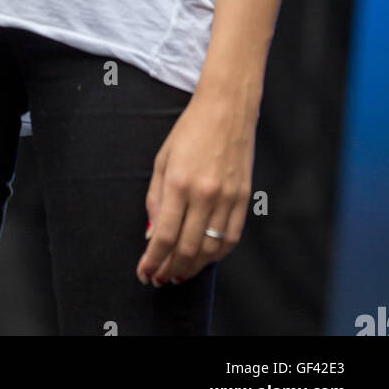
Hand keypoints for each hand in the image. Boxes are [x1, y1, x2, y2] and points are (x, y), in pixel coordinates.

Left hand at [135, 87, 256, 285]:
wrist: (227, 109)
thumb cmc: (190, 131)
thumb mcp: (162, 160)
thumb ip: (156, 199)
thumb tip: (152, 235)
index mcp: (179, 183)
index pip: (163, 236)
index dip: (152, 260)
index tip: (144, 272)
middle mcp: (204, 195)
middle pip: (186, 249)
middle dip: (169, 270)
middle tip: (159, 279)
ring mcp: (227, 199)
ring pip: (209, 250)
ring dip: (191, 268)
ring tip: (178, 274)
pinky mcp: (244, 199)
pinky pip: (231, 239)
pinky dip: (216, 255)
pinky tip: (203, 259)